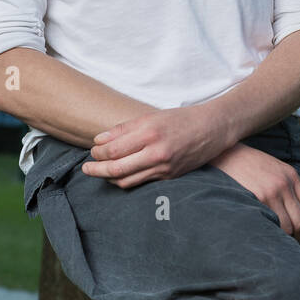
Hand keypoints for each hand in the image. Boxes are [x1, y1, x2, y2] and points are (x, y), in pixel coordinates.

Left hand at [81, 106, 227, 188]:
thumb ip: (124, 129)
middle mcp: (156, 152)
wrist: (213, 129)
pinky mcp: (169, 177)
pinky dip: (125, 180)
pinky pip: (140, 183)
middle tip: (86, 168)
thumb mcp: (151, 117)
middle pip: (116, 169)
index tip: (92, 150)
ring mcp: (164, 168)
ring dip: (109, 178)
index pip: (113, 149)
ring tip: (100, 172)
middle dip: (96, 170)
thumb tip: (99, 140)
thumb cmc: (180, 119)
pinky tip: (119, 175)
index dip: (97, 153)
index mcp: (150, 133)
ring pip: (126, 181)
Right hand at [210, 142, 299, 240]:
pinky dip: (273, 233)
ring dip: (286, 238)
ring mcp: (272, 192)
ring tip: (279, 242)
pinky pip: (273, 223)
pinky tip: (268, 235)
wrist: (227, 155)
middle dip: (299, 236)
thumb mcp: (274, 168)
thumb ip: (287, 184)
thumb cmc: (248, 164)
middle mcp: (285, 184)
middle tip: (291, 243)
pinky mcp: (259, 198)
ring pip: (288, 226)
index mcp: (292, 176)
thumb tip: (296, 211)